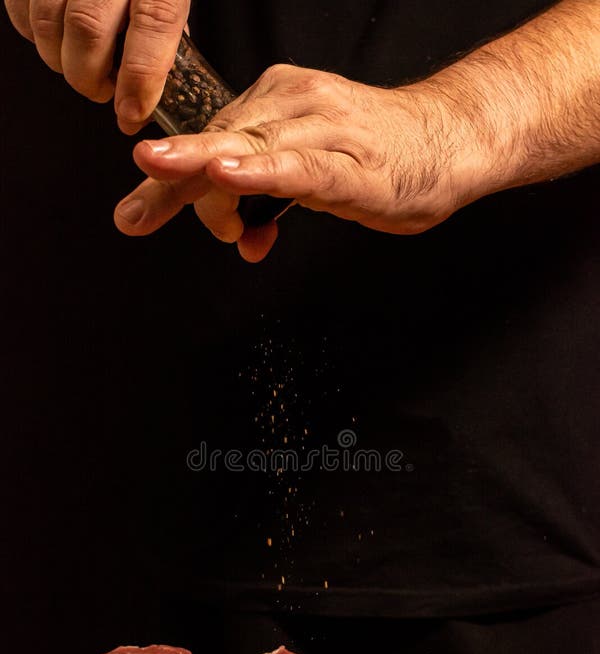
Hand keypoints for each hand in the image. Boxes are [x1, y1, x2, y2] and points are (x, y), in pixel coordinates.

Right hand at [4, 0, 189, 132]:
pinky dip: (37, 36)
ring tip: (82, 65)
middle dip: (91, 78)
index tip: (131, 112)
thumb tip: (142, 98)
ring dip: (61, 61)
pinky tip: (58, 38)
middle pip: (88, 28)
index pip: (153, 24)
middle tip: (102, 91)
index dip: (140, 78)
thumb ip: (166, 37)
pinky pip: (21, 10)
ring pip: (48, 22)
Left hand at [114, 64, 475, 262]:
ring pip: (252, 148)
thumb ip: (269, 201)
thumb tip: (240, 237)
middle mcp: (294, 104)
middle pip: (221, 143)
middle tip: (132, 212)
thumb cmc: (379, 155)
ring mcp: (323, 130)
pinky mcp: (350, 163)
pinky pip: (299, 167)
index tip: (140, 214)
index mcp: (278, 102)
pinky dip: (263, 171)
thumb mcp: (310, 175)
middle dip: (171, 180)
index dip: (176, 182)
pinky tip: (232, 175)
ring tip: (158, 172)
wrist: (450, 141)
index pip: (214, 140)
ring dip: (202, 168)